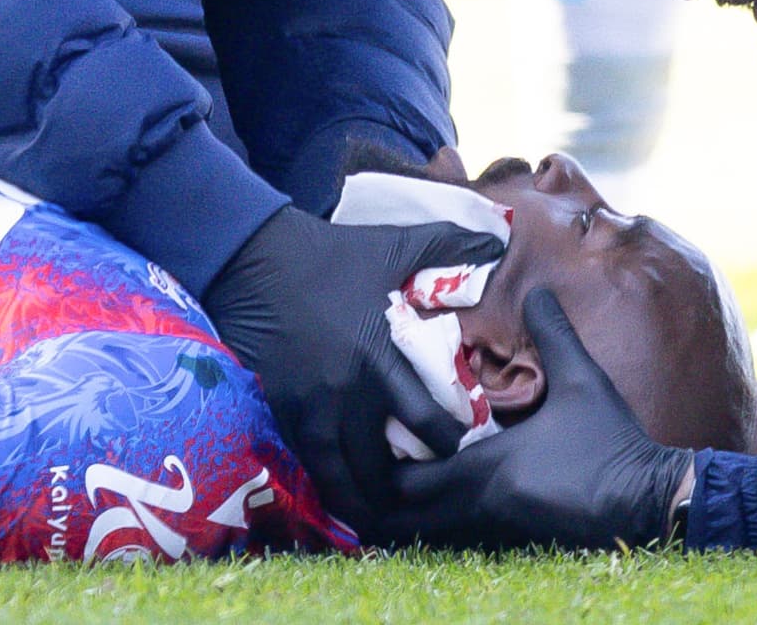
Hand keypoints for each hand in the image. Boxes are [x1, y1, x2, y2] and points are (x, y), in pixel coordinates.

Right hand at [202, 206, 504, 534]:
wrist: (256, 260)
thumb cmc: (332, 253)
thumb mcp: (395, 243)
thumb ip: (451, 242)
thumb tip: (500, 241)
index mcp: (382, 355)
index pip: (427, 420)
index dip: (451, 444)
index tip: (468, 450)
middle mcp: (348, 391)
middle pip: (385, 463)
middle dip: (411, 486)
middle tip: (433, 495)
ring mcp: (312, 405)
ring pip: (343, 474)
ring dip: (367, 499)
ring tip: (389, 516)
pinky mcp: (283, 409)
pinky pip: (310, 462)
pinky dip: (330, 485)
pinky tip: (346, 499)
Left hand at [380, 287, 694, 549]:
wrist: (651, 499)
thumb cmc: (612, 439)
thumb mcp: (582, 379)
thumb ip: (553, 333)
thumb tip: (537, 289)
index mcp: (484, 468)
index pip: (403, 479)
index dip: (382, 457)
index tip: (381, 426)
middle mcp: (479, 505)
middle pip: (403, 513)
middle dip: (385, 485)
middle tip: (384, 450)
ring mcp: (496, 529)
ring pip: (428, 531)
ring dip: (412, 506)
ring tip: (410, 469)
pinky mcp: (514, 541)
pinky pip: (458, 536)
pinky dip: (442, 518)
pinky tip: (451, 489)